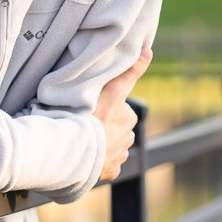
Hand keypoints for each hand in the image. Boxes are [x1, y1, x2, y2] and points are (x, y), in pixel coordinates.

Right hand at [94, 47, 151, 181]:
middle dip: (105, 124)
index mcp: (127, 116)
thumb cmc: (88, 116)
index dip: (106, 105)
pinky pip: (106, 165)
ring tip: (83, 138)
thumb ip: (130, 71)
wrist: (72, 150)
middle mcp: (127, 136)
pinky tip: (87, 155)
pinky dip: (99, 161)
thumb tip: (148, 51)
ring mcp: (119, 155)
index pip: (120, 107)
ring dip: (102, 142)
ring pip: (112, 145)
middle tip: (84, 120)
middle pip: (117, 127)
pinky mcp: (111, 171)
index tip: (95, 107)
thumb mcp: (110, 89)